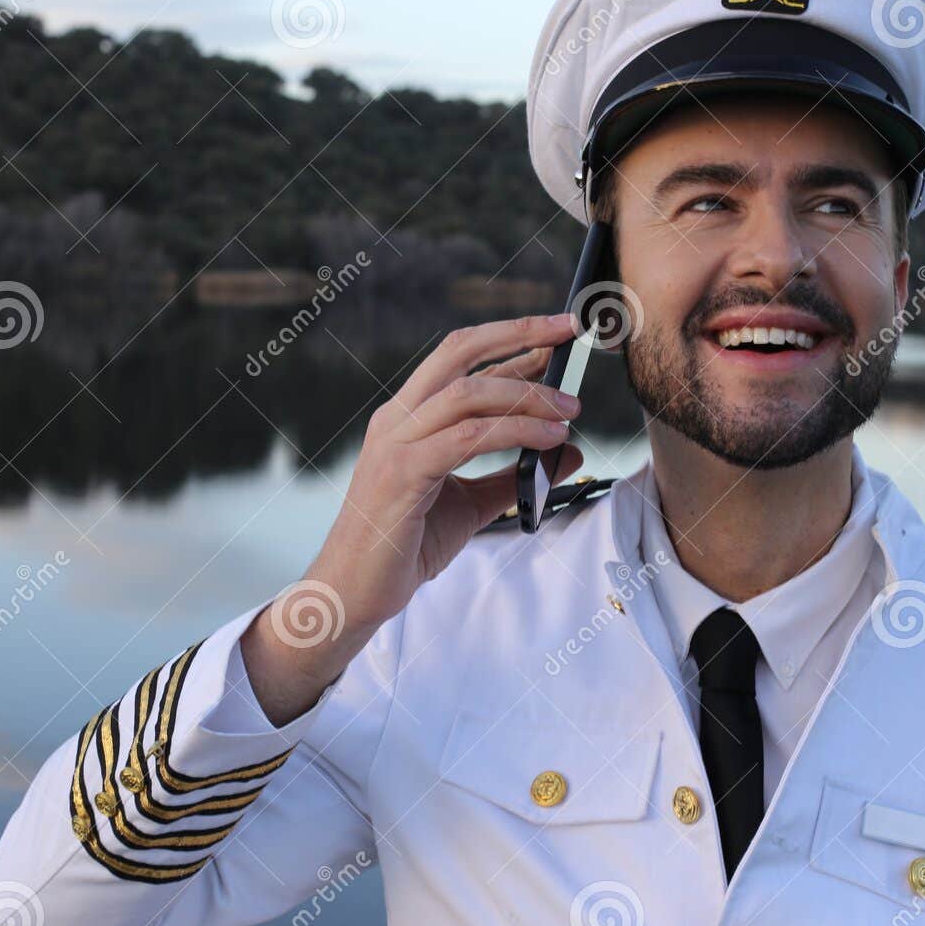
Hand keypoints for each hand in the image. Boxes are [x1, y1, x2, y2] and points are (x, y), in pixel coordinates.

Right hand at [241, 313, 585, 717]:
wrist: (355, 592)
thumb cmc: (404, 547)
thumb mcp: (470, 505)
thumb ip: (512, 476)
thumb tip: (567, 452)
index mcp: (407, 418)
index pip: (459, 358)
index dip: (509, 338)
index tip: (556, 333)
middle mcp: (397, 419)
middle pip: (459, 352)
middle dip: (519, 334)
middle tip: (569, 333)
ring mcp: (395, 444)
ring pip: (468, 393)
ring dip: (528, 394)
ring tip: (570, 408)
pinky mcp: (402, 474)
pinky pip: (466, 439)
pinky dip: (514, 431)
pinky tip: (548, 439)